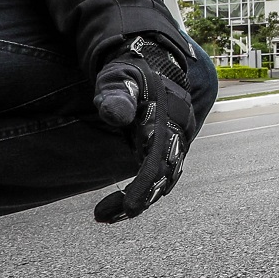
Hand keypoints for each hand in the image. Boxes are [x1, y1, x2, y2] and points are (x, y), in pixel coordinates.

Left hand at [91, 37, 200, 222]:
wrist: (152, 62)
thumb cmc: (131, 71)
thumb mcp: (120, 77)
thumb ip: (117, 94)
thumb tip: (114, 114)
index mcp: (167, 122)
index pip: (159, 163)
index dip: (144, 188)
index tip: (127, 209)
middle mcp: (177, 135)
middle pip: (163, 179)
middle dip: (136, 201)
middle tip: (101, 215)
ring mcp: (174, 143)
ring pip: (162, 180)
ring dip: (137, 200)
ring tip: (106, 214)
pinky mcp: (166, 147)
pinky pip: (158, 174)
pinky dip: (141, 190)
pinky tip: (118, 203)